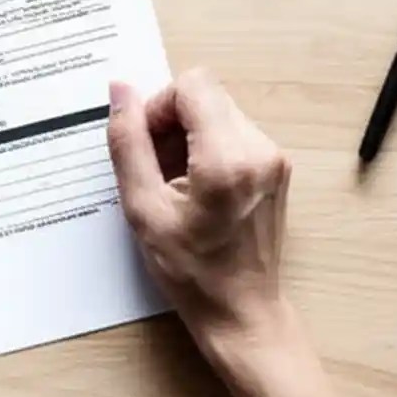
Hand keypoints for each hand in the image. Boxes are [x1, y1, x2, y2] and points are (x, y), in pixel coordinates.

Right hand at [107, 69, 350, 396]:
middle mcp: (260, 149)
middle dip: (171, 122)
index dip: (158, 106)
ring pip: (218, 112)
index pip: (192, 85)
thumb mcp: (142, 208)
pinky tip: (195, 188)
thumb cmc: (191, 271)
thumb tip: (120, 91)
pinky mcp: (275, 167)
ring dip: (188, 136)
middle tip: (156, 169)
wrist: (241, 311)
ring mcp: (274, 157)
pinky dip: (206, 148)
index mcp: (229, 158)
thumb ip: (128, 142)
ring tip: (175, 184)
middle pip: (206, 95)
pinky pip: (232, 132)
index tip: (146, 146)